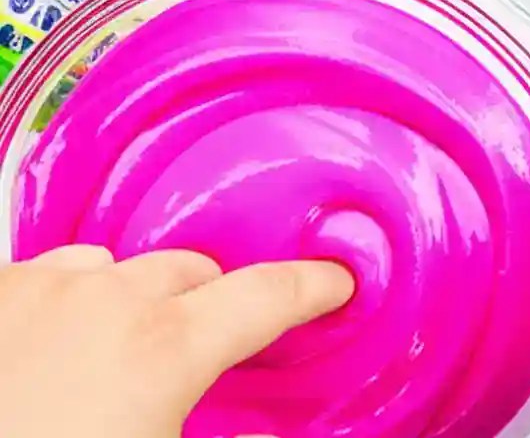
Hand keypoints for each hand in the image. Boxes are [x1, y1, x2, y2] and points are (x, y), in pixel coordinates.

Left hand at [0, 246, 352, 437]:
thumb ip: (223, 429)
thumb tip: (258, 427)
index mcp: (164, 348)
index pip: (268, 295)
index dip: (313, 286)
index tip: (335, 281)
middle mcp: (104, 299)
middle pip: (192, 272)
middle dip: (207, 304)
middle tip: (196, 354)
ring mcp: (34, 288)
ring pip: (114, 267)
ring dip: (127, 300)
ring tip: (107, 355)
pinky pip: (45, 274)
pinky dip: (62, 301)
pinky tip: (47, 349)